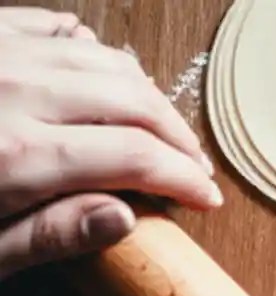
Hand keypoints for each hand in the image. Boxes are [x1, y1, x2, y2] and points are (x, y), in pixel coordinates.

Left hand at [0, 7, 221, 279]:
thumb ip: (45, 237)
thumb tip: (124, 221)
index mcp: (14, 157)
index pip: (135, 157)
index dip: (183, 178)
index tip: (206, 198)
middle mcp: (11, 92)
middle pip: (132, 102)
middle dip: (175, 137)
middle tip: (193, 168)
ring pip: (102, 60)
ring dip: (143, 94)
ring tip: (158, 127)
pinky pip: (54, 27)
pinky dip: (88, 48)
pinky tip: (100, 72)